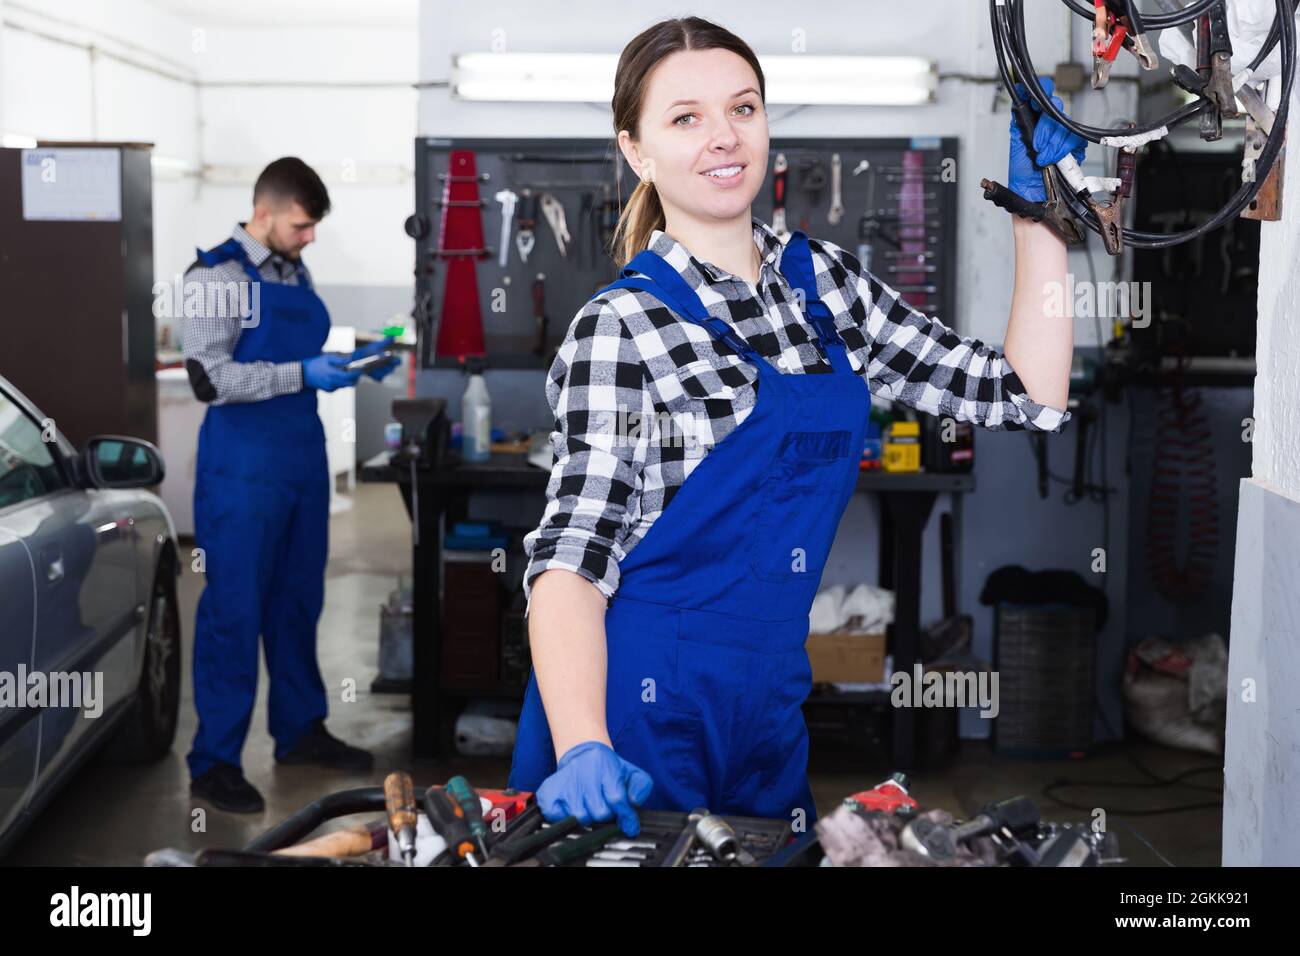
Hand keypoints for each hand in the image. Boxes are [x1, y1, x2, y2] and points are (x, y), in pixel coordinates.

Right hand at [302, 353, 360, 391]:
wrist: (303, 374)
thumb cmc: (315, 364)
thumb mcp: (327, 358)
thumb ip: (340, 359)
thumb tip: (351, 359)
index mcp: (332, 374)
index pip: (349, 376)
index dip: (357, 373)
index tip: (362, 370)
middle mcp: (332, 383)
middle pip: (349, 383)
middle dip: (355, 378)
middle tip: (358, 372)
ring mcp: (330, 388)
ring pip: (345, 385)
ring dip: (348, 380)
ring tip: (348, 372)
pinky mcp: (329, 390)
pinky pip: (339, 387)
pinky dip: (341, 382)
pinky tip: (338, 376)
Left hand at [350, 336, 399, 380]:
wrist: (359, 358)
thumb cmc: (370, 351)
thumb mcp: (378, 345)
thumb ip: (386, 341)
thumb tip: (393, 335)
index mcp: (390, 359)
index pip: (398, 361)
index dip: (395, 360)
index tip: (389, 356)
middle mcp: (388, 367)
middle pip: (392, 368)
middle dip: (385, 364)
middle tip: (379, 360)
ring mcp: (384, 373)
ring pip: (385, 372)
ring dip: (379, 368)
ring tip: (372, 363)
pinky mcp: (378, 377)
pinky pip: (379, 377)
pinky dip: (375, 373)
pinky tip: (370, 369)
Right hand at [536, 740, 653, 835]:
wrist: (581, 755)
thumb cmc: (607, 768)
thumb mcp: (630, 772)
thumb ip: (641, 786)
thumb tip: (634, 801)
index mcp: (605, 766)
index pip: (616, 799)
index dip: (625, 815)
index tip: (629, 825)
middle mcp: (583, 774)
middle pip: (599, 812)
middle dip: (607, 815)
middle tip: (605, 807)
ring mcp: (564, 784)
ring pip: (580, 818)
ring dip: (588, 817)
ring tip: (589, 806)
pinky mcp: (549, 794)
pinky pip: (559, 818)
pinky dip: (567, 818)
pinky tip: (573, 806)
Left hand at [1008, 76, 1087, 202]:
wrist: (1033, 193)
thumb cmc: (1022, 171)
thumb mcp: (1016, 141)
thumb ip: (1019, 118)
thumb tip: (1018, 95)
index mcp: (1034, 117)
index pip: (1042, 91)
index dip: (1040, 93)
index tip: (1034, 104)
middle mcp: (1049, 122)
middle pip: (1055, 108)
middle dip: (1045, 129)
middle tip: (1036, 146)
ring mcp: (1062, 132)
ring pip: (1065, 125)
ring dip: (1053, 144)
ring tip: (1043, 159)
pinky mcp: (1075, 145)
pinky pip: (1075, 139)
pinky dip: (1063, 151)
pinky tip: (1054, 160)